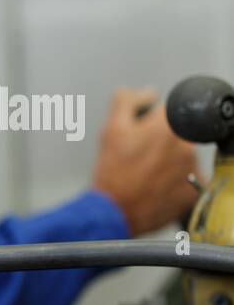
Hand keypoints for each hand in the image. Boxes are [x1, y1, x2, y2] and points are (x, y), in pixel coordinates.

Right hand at [91, 87, 198, 234]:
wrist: (114, 212)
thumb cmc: (112, 172)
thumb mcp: (110, 129)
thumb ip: (128, 101)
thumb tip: (147, 92)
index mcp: (169, 125)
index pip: (167, 111)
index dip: (150, 121)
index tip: (141, 134)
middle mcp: (187, 145)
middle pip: (177, 134)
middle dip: (160, 142)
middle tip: (139, 158)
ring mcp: (193, 168)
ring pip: (182, 157)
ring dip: (168, 162)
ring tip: (145, 175)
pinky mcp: (195, 190)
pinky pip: (188, 179)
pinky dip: (174, 182)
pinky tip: (155, 187)